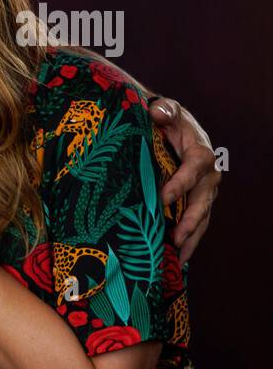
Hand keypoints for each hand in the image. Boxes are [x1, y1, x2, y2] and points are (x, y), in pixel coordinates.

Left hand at [149, 97, 219, 263]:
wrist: (173, 127)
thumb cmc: (168, 120)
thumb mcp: (167, 110)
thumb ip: (165, 110)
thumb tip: (158, 112)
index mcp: (201, 152)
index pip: (194, 168)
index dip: (181, 183)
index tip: (163, 198)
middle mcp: (208, 174)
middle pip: (203, 199)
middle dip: (190, 219)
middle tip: (175, 237)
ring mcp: (205, 190)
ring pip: (203, 216)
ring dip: (192, 236)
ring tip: (178, 256)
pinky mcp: (197, 200)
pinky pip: (197, 222)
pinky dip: (189, 239)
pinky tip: (178, 257)